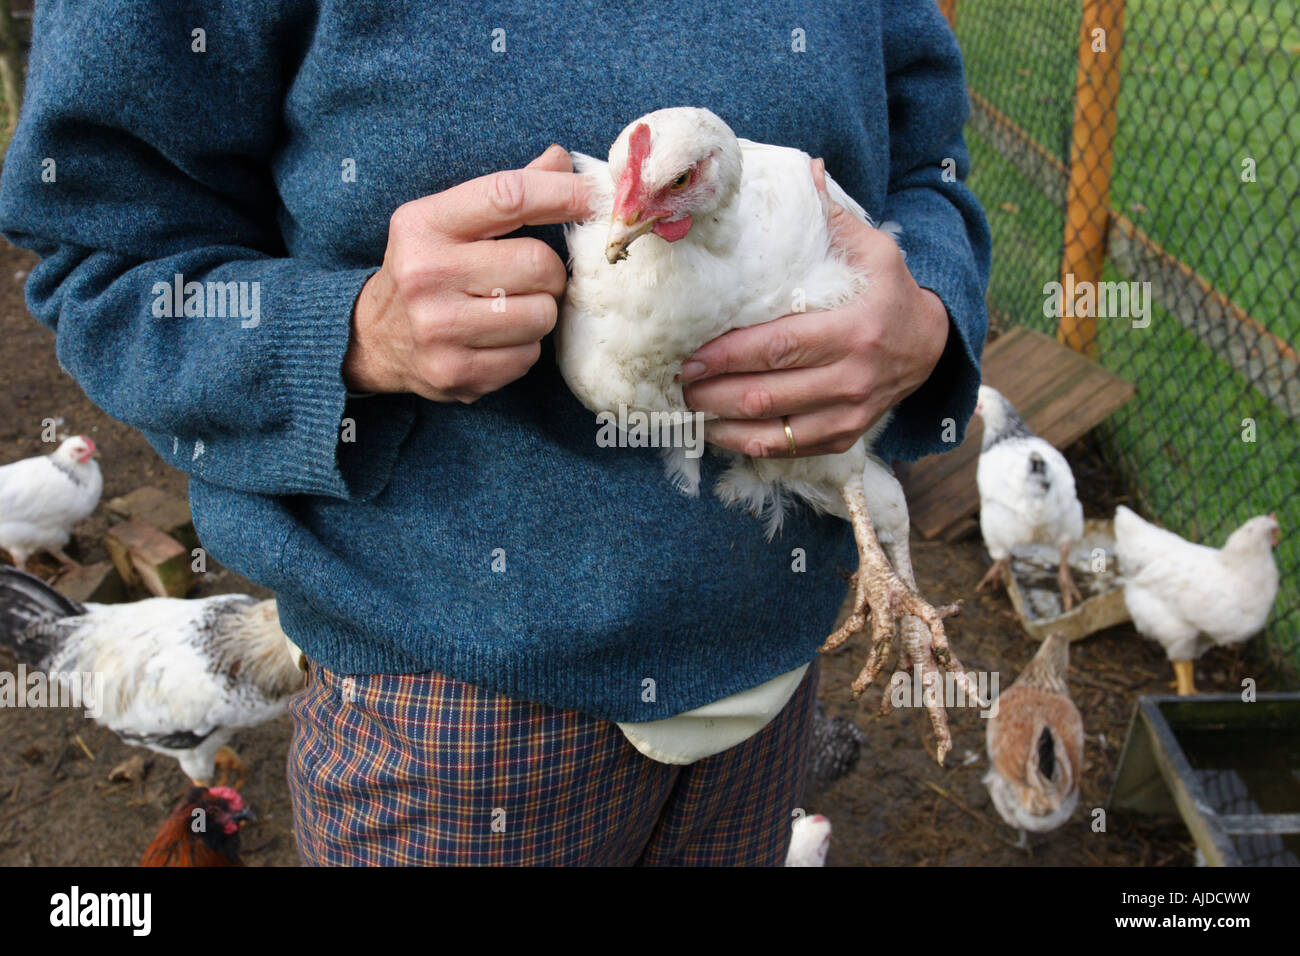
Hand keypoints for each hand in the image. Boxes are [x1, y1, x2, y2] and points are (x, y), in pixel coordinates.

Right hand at [344, 145, 590, 401]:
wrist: (373, 339)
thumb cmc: (427, 269)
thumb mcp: (447, 220)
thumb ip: (505, 192)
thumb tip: (564, 160)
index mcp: (424, 224)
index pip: (509, 196)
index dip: (564, 194)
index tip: (599, 196)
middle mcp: (426, 275)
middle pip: (539, 264)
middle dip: (550, 272)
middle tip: (531, 277)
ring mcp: (438, 330)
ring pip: (541, 315)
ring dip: (540, 312)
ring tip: (509, 309)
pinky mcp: (455, 373)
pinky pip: (528, 357)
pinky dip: (523, 348)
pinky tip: (495, 340)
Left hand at [681, 169, 948, 457]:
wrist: (933, 346)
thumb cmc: (891, 293)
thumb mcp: (876, 251)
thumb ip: (834, 218)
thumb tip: (807, 170)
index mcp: (855, 330)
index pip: (780, 348)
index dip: (729, 356)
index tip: (689, 356)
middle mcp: (852, 379)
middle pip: (767, 394)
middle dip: (713, 392)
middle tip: (676, 383)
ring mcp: (849, 414)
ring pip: (772, 430)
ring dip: (722, 424)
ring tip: (687, 409)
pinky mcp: (844, 437)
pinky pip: (786, 449)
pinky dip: (746, 444)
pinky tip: (716, 432)